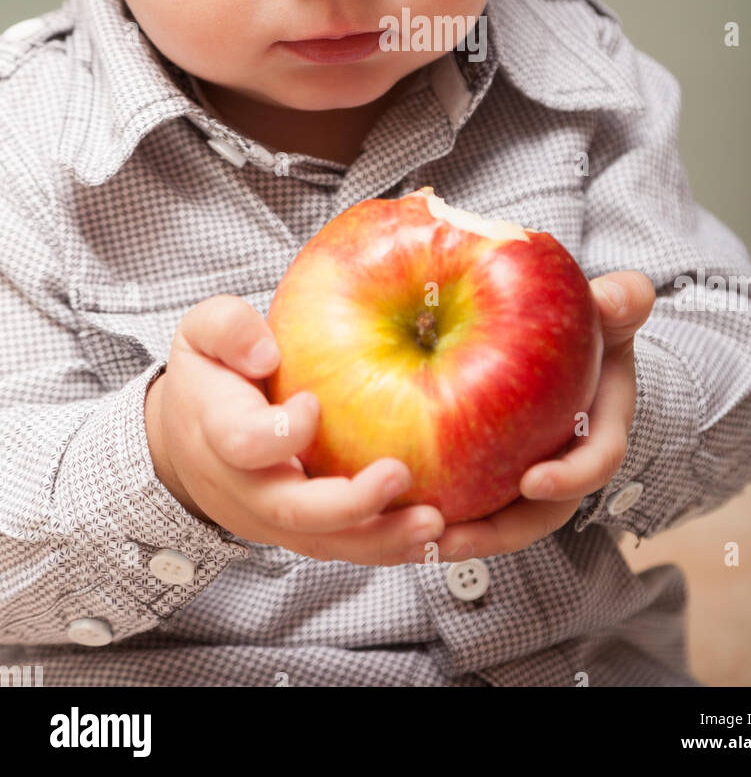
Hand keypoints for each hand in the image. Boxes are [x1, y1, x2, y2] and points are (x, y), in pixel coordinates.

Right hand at [146, 295, 444, 565]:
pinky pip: (349, 546)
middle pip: (293, 511)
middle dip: (350, 503)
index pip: (245, 444)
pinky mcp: (304, 532)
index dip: (279, 433)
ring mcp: (274, 518)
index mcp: (218, 432)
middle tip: (400, 475)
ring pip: (326, 542)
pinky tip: (442, 536)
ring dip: (383, 540)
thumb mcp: (203, 332)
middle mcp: (245, 487)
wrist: (183, 441)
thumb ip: (229, 328)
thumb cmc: (208, 377)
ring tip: (434, 524)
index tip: (312, 402)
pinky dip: (395, 547)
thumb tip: (267, 351)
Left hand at [427, 270, 655, 563]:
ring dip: (455, 534)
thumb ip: (622, 301)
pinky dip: (434, 502)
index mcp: (601, 429)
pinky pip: (464, 493)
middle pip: (534, 515)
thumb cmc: (594, 322)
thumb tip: (614, 300)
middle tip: (449, 540)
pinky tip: (388, 507)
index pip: (594, 464)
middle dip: (494, 534)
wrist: (570, 333)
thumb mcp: (615, 306)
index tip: (532, 482)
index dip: (569, 478)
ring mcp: (525, 469)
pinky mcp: (488, 466)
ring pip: (493, 517)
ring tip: (408, 540)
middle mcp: (564, 461)